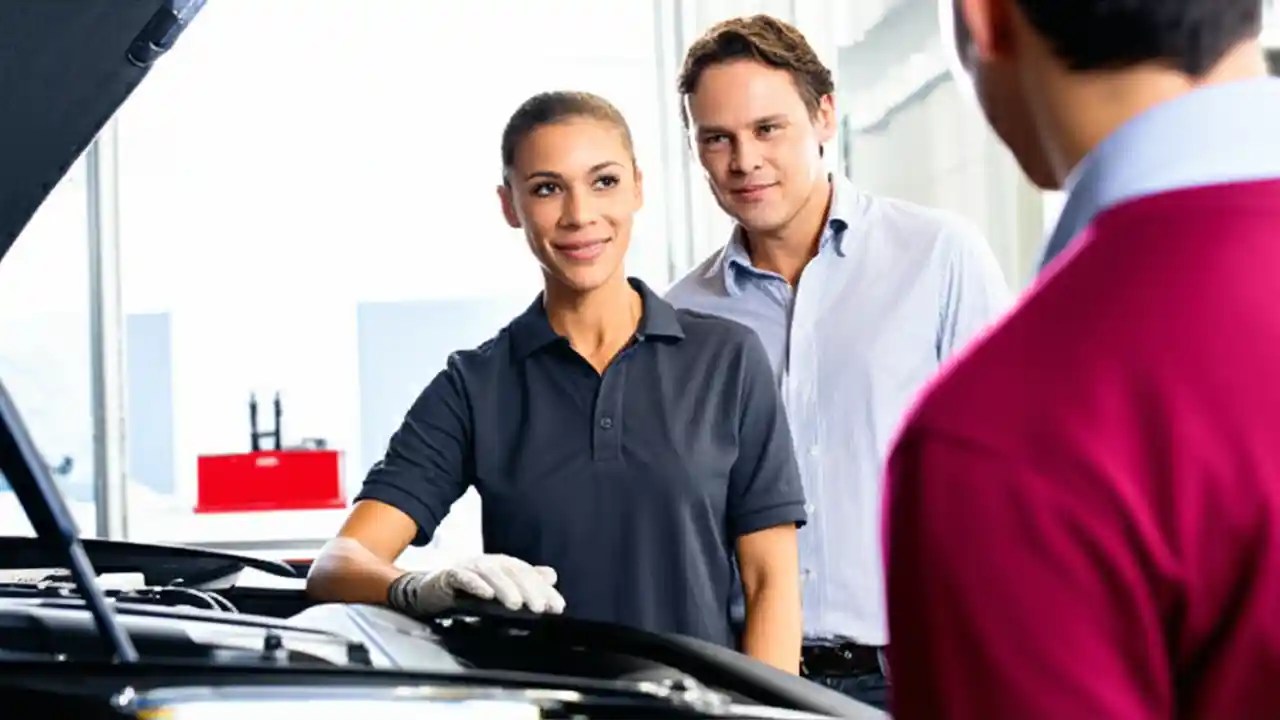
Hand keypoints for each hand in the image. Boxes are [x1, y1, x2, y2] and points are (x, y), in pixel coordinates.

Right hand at [388, 554, 565, 614]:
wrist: (428, 592)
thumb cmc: (467, 592)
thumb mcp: (499, 589)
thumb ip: (525, 582)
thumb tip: (552, 575)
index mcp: (502, 565)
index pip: (527, 574)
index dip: (543, 589)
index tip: (557, 607)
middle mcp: (487, 562)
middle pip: (512, 571)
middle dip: (529, 589)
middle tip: (540, 607)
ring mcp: (468, 567)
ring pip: (490, 572)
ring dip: (505, 587)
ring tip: (517, 604)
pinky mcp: (448, 575)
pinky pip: (462, 576)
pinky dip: (475, 583)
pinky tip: (486, 594)